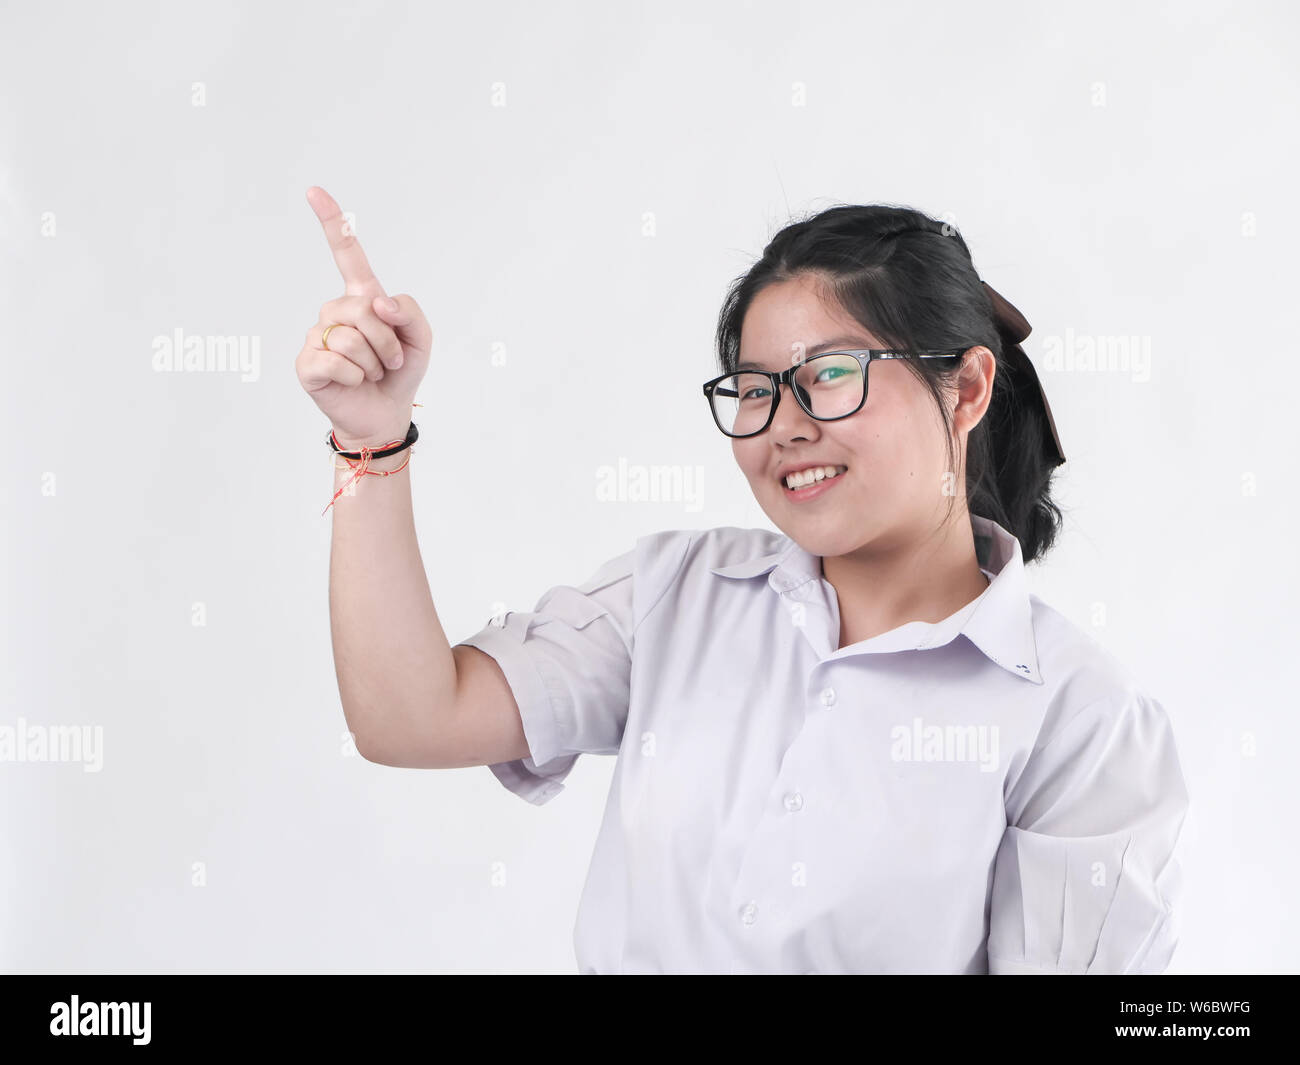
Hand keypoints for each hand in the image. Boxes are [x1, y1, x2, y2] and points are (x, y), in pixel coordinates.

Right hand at [295, 186, 433, 447]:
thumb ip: (408, 311)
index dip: (332, 222)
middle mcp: (336, 311)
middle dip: (388, 341)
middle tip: (390, 361)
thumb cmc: (400, 372)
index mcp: (362, 297)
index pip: (346, 254)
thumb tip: (377, 303)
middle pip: (364, 309)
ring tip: (373, 373)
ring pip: (352, 338)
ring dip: (374, 362)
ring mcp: (319, 335)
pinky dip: (356, 377)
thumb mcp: (421, 338)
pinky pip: (336, 361)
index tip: (313, 191)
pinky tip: (354, 383)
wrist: (386, 413)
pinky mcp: (308, 363)